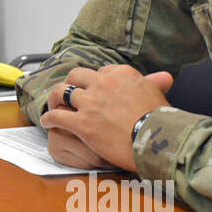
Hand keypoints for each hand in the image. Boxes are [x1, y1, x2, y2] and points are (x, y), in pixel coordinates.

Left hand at [39, 65, 172, 171]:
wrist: (157, 140)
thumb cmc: (162, 122)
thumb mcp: (159, 95)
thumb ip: (154, 84)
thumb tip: (164, 77)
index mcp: (121, 74)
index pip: (101, 71)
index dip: (96, 81)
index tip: (94, 90)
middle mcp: (103, 83)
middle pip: (77, 75)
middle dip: (71, 83)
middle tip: (69, 94)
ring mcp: (91, 103)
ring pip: (62, 92)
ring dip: (55, 98)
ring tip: (54, 105)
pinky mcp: (83, 123)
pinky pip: (57, 116)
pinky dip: (49, 118)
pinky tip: (47, 122)